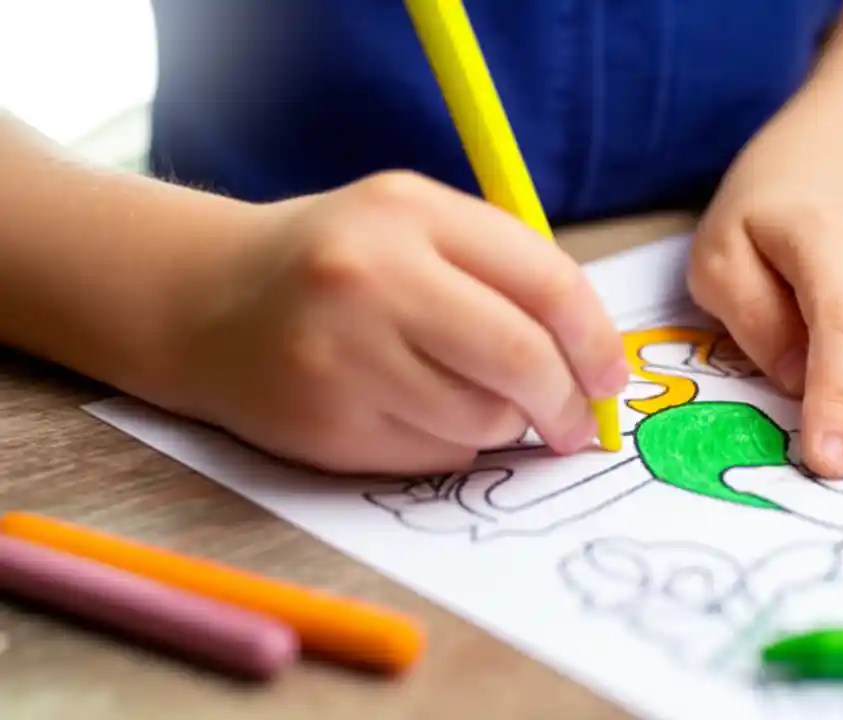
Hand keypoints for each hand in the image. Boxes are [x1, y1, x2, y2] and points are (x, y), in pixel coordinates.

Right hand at [173, 172, 628, 473]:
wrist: (207, 301)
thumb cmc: (340, 263)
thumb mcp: (418, 227)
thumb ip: (505, 272)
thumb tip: (595, 359)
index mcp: (411, 213)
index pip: (546, 283)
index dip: (596, 341)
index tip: (609, 378)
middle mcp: (372, 280)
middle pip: (521, 360)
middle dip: (567, 403)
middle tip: (577, 425)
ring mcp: (342, 357)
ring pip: (483, 420)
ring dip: (503, 424)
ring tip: (467, 398)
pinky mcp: (325, 426)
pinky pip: (435, 457)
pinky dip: (451, 446)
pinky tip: (412, 413)